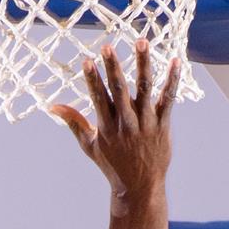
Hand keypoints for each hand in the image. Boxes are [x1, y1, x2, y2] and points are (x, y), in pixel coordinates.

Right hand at [49, 38, 175, 196]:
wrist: (139, 187)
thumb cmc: (112, 165)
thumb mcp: (89, 145)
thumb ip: (73, 122)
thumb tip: (52, 106)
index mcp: (106, 127)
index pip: (98, 98)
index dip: (92, 79)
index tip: (87, 60)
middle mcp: (126, 123)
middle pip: (119, 90)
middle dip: (113, 68)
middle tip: (108, 46)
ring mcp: (145, 123)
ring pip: (145, 89)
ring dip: (143, 64)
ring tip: (142, 42)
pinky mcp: (162, 125)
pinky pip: (168, 99)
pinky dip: (172, 80)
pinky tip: (175, 61)